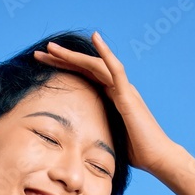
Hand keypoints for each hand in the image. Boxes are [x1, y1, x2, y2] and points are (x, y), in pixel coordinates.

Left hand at [33, 31, 177, 174]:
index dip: (62, 69)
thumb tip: (72, 142)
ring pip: (95, 65)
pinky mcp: (128, 96)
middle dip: (61, 59)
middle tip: (38, 53)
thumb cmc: (134, 152)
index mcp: (110, 97)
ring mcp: (123, 89)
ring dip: (72, 55)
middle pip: (85, 67)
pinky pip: (116, 70)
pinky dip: (106, 53)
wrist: (156, 158)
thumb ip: (93, 131)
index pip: (82, 77)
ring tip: (51, 48)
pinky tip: (95, 37)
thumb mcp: (106, 138)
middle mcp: (116, 88)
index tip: (41, 65)